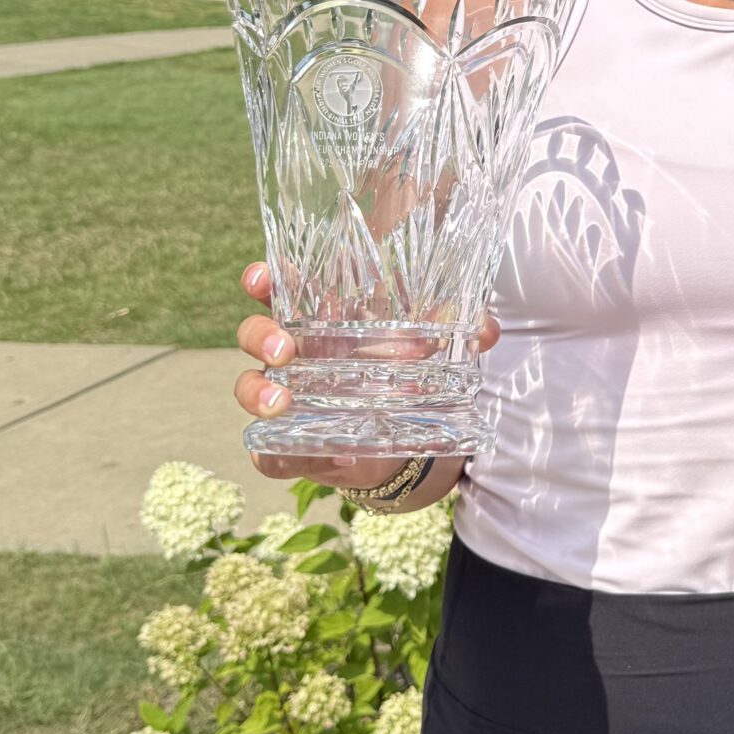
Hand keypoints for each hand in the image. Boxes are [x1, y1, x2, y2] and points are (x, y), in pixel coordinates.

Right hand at [234, 261, 500, 484]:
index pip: (280, 289)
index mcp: (321, 320)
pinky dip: (284, 457)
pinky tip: (328, 456)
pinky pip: (267, 454)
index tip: (260, 277)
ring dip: (257, 393)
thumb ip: (462, 332)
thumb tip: (487, 330)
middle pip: (253, 333)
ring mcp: (286, 400)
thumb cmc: (404, 375)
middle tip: (284, 349)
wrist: (403, 443)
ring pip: (247, 388)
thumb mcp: (433, 349)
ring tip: (282, 403)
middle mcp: (295, 356)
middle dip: (259, 335)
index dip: (263, 279)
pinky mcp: (290, 446)